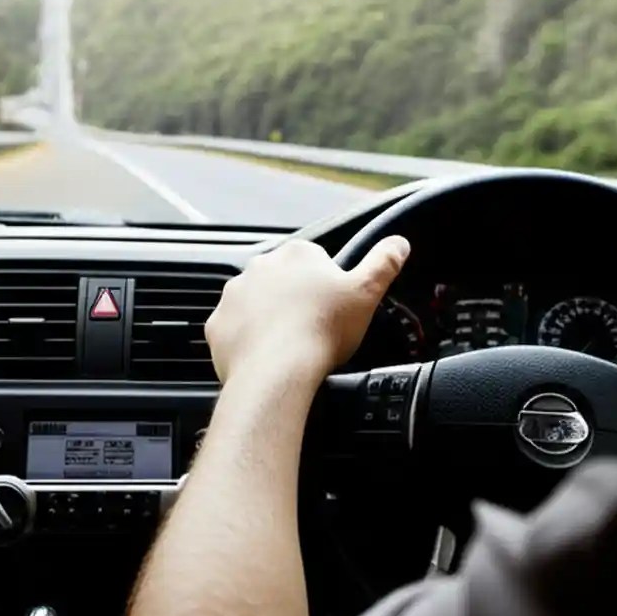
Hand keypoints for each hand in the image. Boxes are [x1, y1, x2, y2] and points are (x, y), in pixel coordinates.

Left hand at [205, 236, 410, 387]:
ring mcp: (234, 296)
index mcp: (296, 254)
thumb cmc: (323, 330)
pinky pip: (235, 329)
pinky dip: (248, 340)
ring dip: (270, 318)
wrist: (277, 372)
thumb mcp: (367, 292)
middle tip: (315, 328)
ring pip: (257, 303)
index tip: (334, 307)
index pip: (315, 260)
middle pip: (284, 280)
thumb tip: (399, 243)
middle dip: (296, 299)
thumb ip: (384, 263)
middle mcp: (259, 267)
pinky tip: (267, 356)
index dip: (328, 285)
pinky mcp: (218, 325)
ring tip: (290, 345)